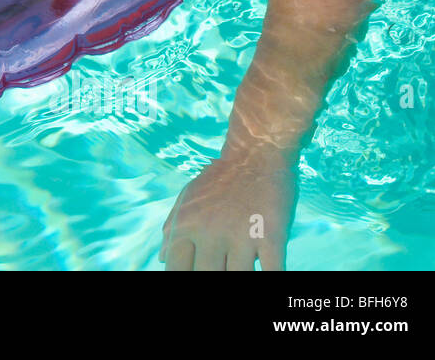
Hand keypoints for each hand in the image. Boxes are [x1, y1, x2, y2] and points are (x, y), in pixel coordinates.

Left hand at [159, 152, 296, 269]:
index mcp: (187, 226)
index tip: (193, 277)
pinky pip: (272, 271)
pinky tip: (270, 275)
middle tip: (219, 271)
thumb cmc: (219, 179)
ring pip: (237, 278)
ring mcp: (241, 236)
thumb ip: (173, 229)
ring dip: (240, 277)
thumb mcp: (187, 199)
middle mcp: (210, 233)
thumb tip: (162, 259)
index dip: (181, 278)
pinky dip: (271, 278)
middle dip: (211, 279)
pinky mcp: (270, 236)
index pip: (175, 268)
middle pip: (205, 276)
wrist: (254, 154)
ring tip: (240, 270)